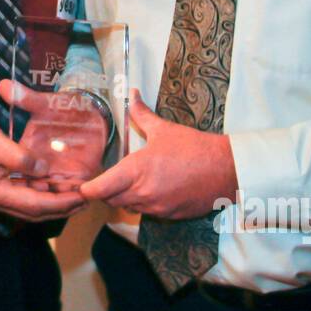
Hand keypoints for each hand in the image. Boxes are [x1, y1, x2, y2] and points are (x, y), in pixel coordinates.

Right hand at [0, 114, 85, 221]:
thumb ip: (20, 158)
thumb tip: (44, 171)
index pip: (37, 204)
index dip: (62, 202)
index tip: (82, 197)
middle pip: (36, 211)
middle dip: (62, 207)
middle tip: (86, 200)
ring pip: (31, 206)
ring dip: (53, 202)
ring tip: (75, 195)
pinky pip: (23, 196)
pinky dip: (41, 193)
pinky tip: (53, 185)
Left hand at [78, 89, 236, 218]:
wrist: (226, 171)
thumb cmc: (194, 148)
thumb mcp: (164, 129)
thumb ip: (141, 113)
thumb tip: (131, 94)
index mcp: (136, 171)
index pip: (99, 190)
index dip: (87, 189)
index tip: (84, 184)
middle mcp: (142, 193)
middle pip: (110, 200)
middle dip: (106, 191)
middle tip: (107, 178)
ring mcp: (156, 207)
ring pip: (128, 207)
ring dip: (125, 197)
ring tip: (131, 181)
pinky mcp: (169, 216)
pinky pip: (147, 212)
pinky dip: (144, 203)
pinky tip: (154, 188)